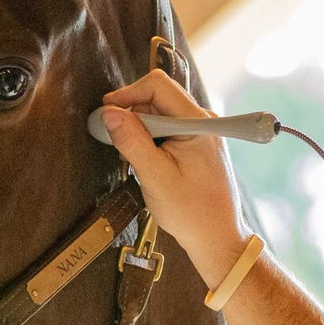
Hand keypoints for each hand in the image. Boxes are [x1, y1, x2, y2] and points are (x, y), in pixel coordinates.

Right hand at [100, 70, 249, 281]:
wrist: (217, 238)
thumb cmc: (191, 212)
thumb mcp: (155, 176)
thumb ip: (132, 141)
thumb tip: (109, 113)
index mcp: (197, 123)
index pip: (158, 86)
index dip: (127, 94)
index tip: (106, 112)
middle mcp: (203, 121)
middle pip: (157, 99)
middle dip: (132, 115)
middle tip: (114, 141)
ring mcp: (201, 132)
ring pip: (160, 115)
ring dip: (140, 131)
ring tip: (133, 160)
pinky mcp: (197, 144)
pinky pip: (167, 131)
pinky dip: (151, 141)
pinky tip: (147, 163)